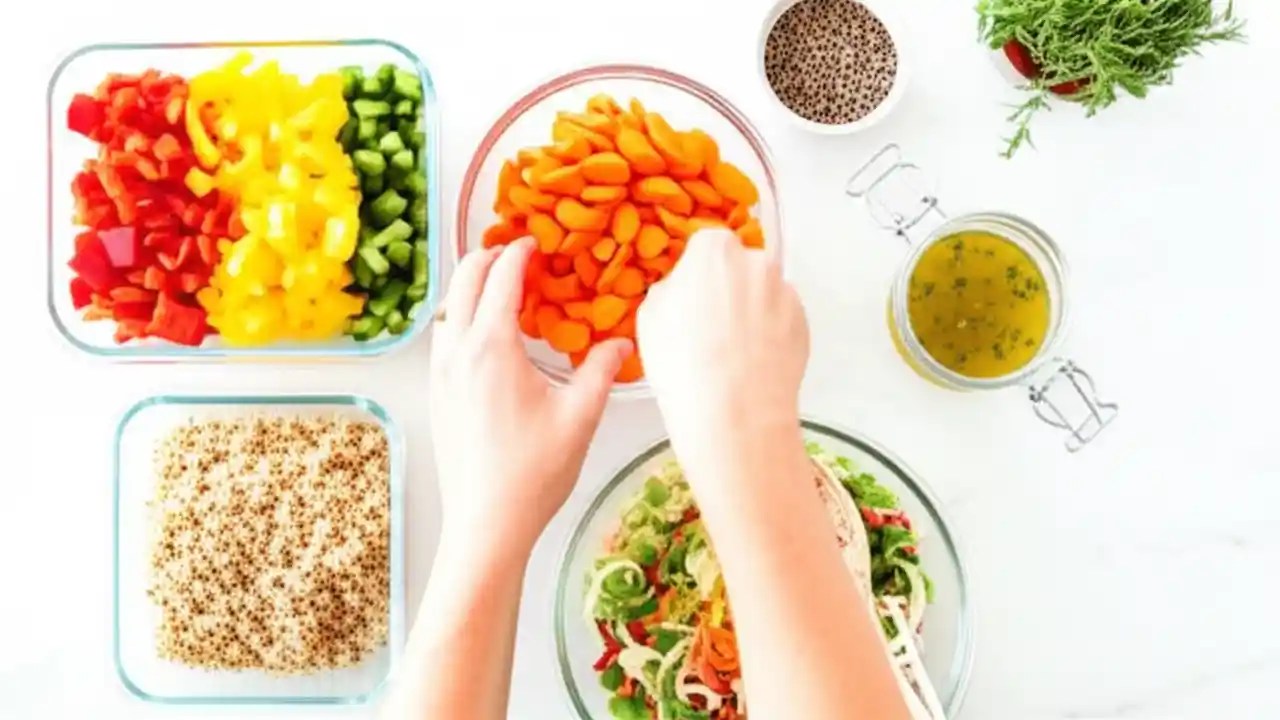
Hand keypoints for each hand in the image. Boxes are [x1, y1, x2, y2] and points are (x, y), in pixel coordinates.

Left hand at [430, 237, 632, 550]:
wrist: (486, 524)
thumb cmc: (533, 473)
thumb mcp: (580, 416)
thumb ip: (601, 370)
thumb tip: (622, 343)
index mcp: (492, 346)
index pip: (501, 276)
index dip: (520, 252)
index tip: (537, 242)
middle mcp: (458, 351)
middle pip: (463, 280)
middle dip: (489, 258)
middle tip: (517, 255)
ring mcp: (441, 374)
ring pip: (447, 309)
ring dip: (470, 289)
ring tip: (502, 293)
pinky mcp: (436, 396)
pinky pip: (443, 339)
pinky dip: (461, 320)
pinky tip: (487, 341)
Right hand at [637, 229, 808, 470]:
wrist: (734, 412)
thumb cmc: (684, 363)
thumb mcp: (651, 316)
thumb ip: (671, 289)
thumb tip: (682, 290)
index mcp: (714, 250)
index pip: (705, 246)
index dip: (696, 274)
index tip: (690, 299)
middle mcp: (756, 262)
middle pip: (739, 266)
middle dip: (727, 289)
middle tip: (709, 328)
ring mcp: (785, 292)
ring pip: (763, 293)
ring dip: (750, 311)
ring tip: (732, 352)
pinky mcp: (804, 323)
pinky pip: (781, 319)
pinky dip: (770, 334)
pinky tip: (752, 362)